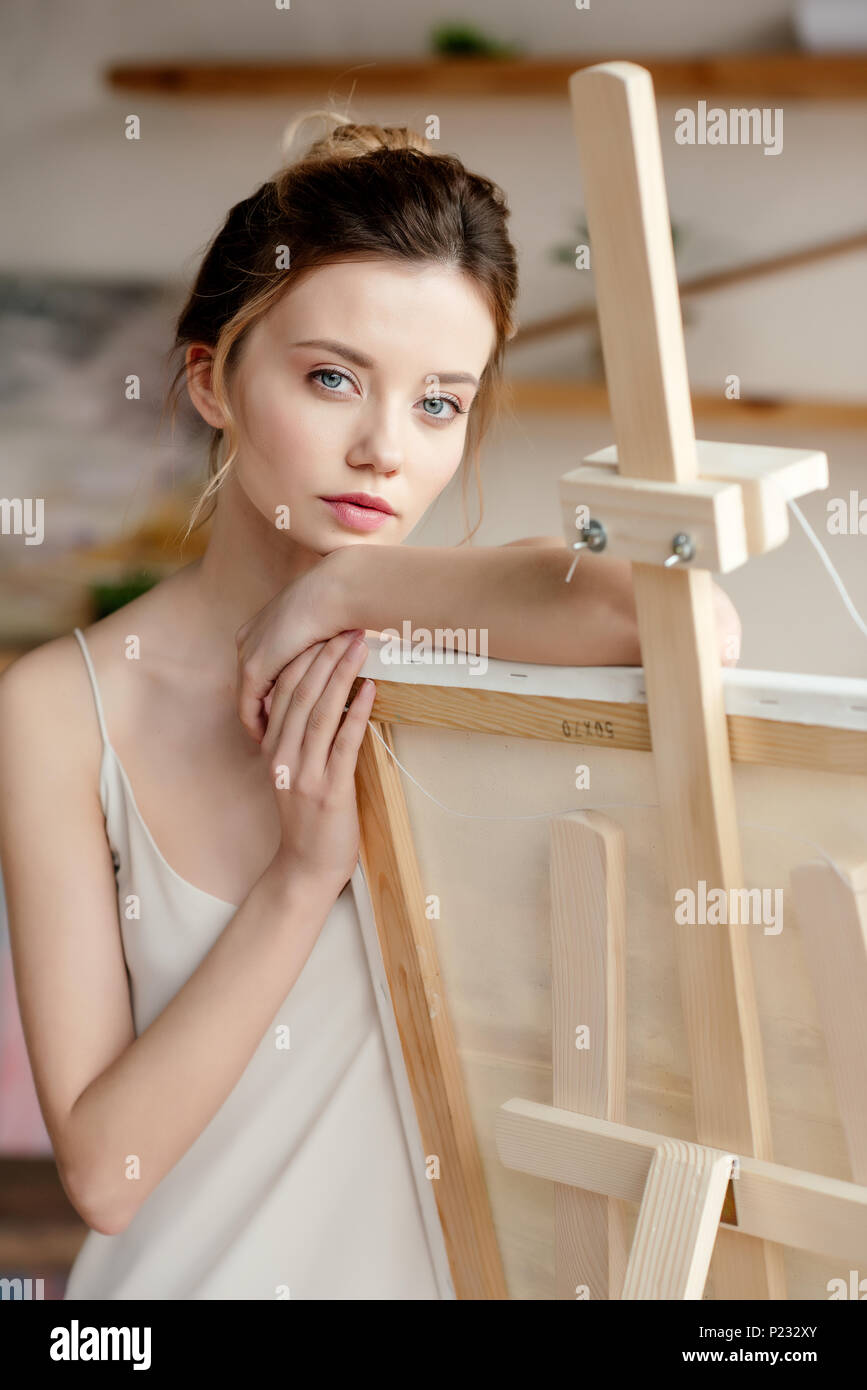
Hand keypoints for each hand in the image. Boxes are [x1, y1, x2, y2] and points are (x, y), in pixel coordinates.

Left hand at [236, 553, 350, 742]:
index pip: (257, 671)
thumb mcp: (320, 634)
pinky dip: (257, 725)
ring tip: (271, 742)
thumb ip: (313, 652)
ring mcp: (246, 655)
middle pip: (248, 686)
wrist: (333, 594)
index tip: (279, 711)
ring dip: (258, 722)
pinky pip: (248, 707)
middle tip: (272, 734)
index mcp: (258, 630)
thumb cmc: (337, 610)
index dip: (268, 693)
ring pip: (245, 699)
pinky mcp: (254, 669)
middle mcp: (245, 642)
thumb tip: (326, 667)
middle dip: (259, 711)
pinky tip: (267, 740)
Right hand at [261, 628, 374, 899]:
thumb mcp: (295, 772)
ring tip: (359, 646)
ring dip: (341, 676)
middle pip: (301, 695)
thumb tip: (325, 694)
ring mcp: (305, 774)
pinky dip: (356, 714)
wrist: (307, 868)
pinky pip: (343, 744)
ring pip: (320, 714)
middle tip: (345, 626)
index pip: (283, 691)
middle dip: (323, 657)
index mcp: (273, 748)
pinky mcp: (329, 791)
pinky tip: (369, 690)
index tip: (323, 630)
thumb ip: (300, 737)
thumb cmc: (308, 819)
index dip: (303, 658)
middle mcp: (284, 757)